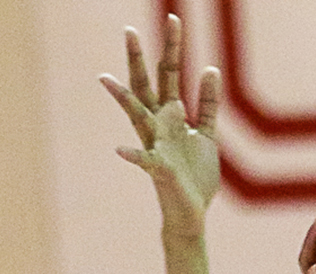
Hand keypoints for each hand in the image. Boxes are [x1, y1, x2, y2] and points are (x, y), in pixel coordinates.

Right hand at [100, 16, 220, 240]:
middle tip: (128, 30)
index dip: (172, 47)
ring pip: (136, 116)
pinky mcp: (159, 169)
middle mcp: (159, 125)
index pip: (168, 73)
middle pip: (147, 85)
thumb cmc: (195, 174)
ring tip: (105, 78)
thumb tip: (210, 69)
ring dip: (122, 98)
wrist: (191, 212)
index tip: (174, 18)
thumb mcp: (206, 134)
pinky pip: (143, 160)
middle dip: (139, 59)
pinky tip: (119, 150)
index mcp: (171, 115)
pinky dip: (132, 155)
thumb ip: (207, 103)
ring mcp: (156, 145)